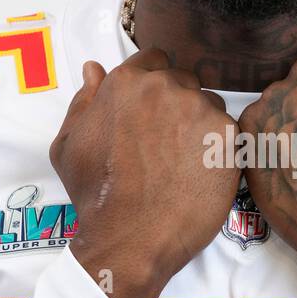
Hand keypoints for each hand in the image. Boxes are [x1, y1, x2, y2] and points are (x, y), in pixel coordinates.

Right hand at [50, 49, 239, 297]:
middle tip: (166, 142)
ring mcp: (200, 109)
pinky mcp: (228, 135)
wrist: (132, 237)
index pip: (154, 60)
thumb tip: (94, 68)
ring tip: (183, 160)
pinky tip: (201, 171)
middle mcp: (166, 86)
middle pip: (183, 80)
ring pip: (208, 104)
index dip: (154, 83)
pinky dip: (217, 147)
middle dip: (176, 103)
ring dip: (199, 123)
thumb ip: (83, 100)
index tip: (152, 109)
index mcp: (126, 81)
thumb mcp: (69, 145)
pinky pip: (227, 130)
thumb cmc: (96, 196)